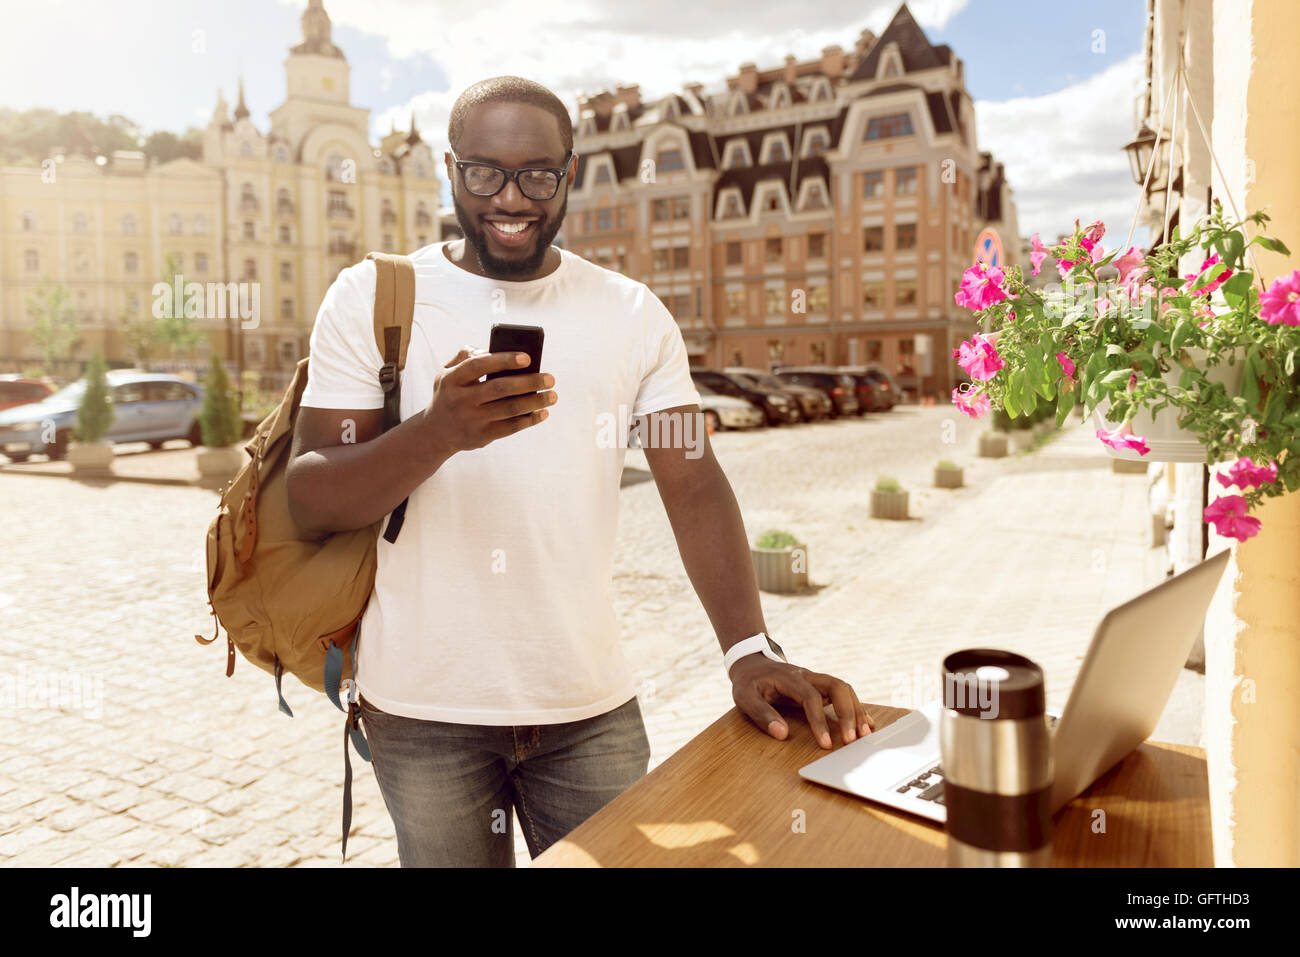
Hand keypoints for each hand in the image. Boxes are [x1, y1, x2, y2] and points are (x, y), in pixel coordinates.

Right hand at [421, 346, 556, 453]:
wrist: (435, 432)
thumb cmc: (449, 394)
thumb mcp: (446, 373)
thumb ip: (464, 356)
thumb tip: (490, 349)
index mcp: (451, 380)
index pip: (479, 365)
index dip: (503, 360)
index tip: (527, 357)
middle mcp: (460, 400)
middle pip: (499, 388)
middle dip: (529, 382)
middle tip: (550, 378)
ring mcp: (471, 420)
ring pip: (509, 409)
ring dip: (535, 402)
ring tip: (552, 395)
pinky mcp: (481, 437)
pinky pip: (510, 427)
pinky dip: (529, 420)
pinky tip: (543, 412)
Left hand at [730, 656, 873, 748]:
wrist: (752, 665)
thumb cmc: (749, 683)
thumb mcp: (745, 697)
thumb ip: (762, 714)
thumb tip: (782, 734)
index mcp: (790, 678)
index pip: (811, 697)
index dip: (820, 721)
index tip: (825, 744)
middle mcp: (808, 676)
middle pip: (837, 687)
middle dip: (848, 713)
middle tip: (852, 739)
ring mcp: (817, 681)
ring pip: (844, 690)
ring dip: (856, 711)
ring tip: (863, 736)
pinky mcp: (821, 688)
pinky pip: (844, 695)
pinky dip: (856, 708)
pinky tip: (865, 724)